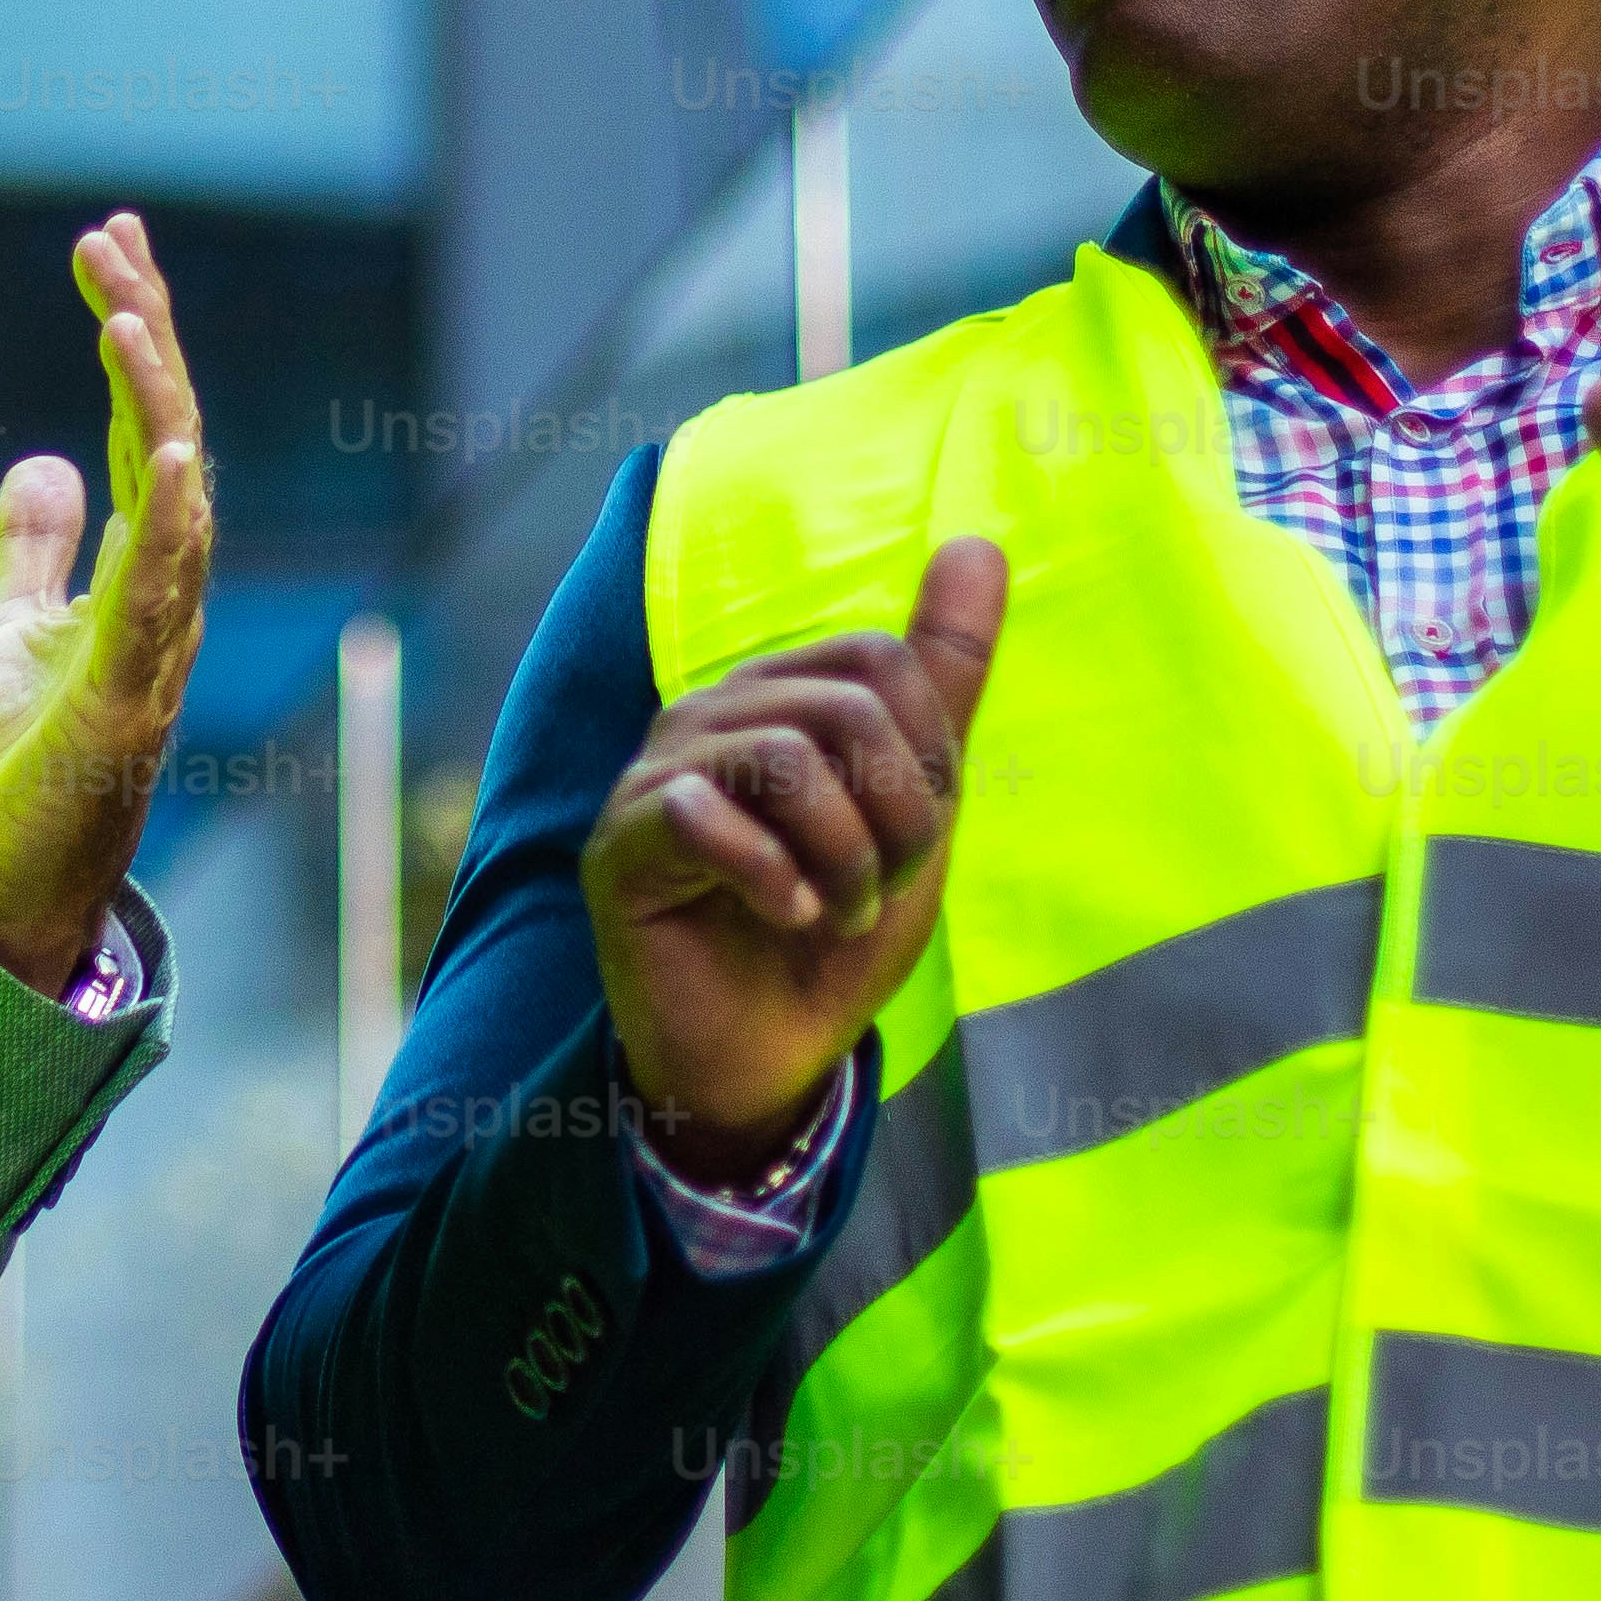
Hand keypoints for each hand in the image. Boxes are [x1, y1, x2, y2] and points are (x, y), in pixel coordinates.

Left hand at [0, 213, 215, 996]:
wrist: (3, 899)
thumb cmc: (17, 779)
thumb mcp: (8, 635)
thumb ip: (33, 552)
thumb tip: (44, 461)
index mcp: (136, 577)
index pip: (147, 428)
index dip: (134, 332)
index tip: (107, 241)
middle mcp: (162, 601)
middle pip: (171, 440)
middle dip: (146, 335)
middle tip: (112, 235)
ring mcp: (151, 652)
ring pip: (176, 504)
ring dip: (156, 406)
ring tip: (125, 315)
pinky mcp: (122, 707)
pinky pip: (158, 602)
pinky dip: (172, 525)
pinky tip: (173, 449)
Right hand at [585, 540, 1006, 1184]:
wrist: (771, 1056)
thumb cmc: (833, 927)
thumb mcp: (913, 804)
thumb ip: (942, 679)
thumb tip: (980, 543)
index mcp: (779, 692)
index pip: (885, 661)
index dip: (925, 762)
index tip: (910, 846)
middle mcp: (709, 713)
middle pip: (847, 705)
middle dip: (894, 820)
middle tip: (872, 891)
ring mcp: (654, 774)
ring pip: (786, 756)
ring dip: (843, 859)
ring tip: (831, 910)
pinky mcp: (619, 844)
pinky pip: (705, 815)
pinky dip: (774, 880)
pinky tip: (783, 918)